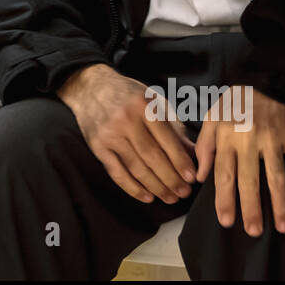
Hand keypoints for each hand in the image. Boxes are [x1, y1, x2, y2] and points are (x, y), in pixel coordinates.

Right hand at [56, 63, 196, 204]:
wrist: (91, 87)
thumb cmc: (127, 94)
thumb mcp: (153, 101)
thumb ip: (174, 126)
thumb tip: (194, 152)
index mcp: (144, 106)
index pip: (166, 140)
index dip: (180, 161)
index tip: (191, 177)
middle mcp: (126, 120)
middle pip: (152, 157)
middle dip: (171, 179)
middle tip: (184, 192)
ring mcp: (110, 134)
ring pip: (136, 168)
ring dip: (156, 187)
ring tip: (170, 197)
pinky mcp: (97, 146)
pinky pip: (117, 173)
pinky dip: (133, 188)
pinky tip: (147, 196)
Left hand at [194, 86, 284, 236]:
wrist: (261, 79)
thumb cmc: (233, 103)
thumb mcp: (211, 119)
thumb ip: (204, 147)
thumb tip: (199, 177)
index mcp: (226, 138)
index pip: (223, 175)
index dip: (224, 199)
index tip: (226, 221)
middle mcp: (247, 141)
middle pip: (249, 181)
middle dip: (251, 208)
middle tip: (253, 232)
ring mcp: (271, 138)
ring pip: (276, 176)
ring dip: (280, 203)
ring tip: (284, 226)